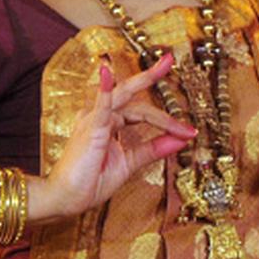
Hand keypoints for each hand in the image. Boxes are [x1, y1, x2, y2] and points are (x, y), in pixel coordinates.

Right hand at [43, 53, 195, 216]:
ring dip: (145, 81)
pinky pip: (100, 105)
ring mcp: (94, 120)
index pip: (143, 114)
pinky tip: (107, 72)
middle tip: (169, 60)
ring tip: (162, 66)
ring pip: (126, 98)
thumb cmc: (91, 181)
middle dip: (152, 77)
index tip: (189, 131)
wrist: (69, 197)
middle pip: (134, 97)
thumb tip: (179, 141)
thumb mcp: (130, 163)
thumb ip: (153, 149)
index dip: (167, 121)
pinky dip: (105, 89)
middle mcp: (102, 117)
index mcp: (110, 124)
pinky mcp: (89, 128)